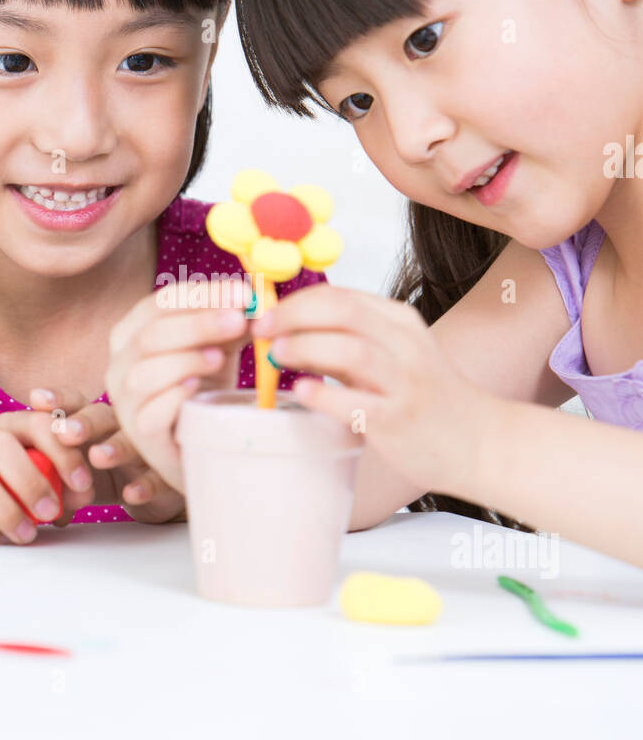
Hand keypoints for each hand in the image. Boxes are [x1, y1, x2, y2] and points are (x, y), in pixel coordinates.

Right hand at [0, 403, 100, 544]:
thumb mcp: (27, 473)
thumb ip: (59, 480)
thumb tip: (83, 494)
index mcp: (4, 425)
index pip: (36, 423)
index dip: (63, 451)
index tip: (83, 483)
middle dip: (30, 480)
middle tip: (51, 512)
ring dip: (6, 510)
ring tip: (27, 534)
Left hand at [27, 387, 185, 523]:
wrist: (155, 493)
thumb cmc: (110, 475)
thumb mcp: (80, 473)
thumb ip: (56, 479)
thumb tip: (27, 496)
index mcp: (97, 421)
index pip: (76, 403)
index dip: (59, 400)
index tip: (36, 399)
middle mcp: (123, 427)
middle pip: (104, 416)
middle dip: (83, 422)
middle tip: (63, 432)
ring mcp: (148, 449)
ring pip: (134, 443)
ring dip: (115, 448)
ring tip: (98, 457)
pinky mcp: (168, 475)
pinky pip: (158, 477)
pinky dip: (145, 485)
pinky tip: (131, 493)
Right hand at [104, 277, 252, 492]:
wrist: (198, 441)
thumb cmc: (202, 388)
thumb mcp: (218, 348)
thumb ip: (231, 325)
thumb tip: (255, 302)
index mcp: (133, 332)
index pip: (160, 303)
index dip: (201, 295)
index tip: (243, 294)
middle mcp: (120, 363)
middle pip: (152, 334)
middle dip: (198, 323)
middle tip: (239, 320)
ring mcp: (125, 401)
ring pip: (144, 373)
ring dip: (185, 360)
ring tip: (219, 358)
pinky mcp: (140, 435)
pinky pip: (150, 413)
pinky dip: (174, 397)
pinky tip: (197, 389)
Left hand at [251, 282, 493, 494]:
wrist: (479, 443)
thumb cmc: (427, 398)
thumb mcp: (394, 355)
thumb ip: (348, 342)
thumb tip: (287, 330)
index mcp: (399, 322)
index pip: (340, 297)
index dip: (295, 301)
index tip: (265, 314)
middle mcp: (405, 344)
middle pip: (342, 312)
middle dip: (293, 315)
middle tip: (260, 330)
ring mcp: (405, 383)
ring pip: (350, 350)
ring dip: (304, 348)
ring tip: (276, 356)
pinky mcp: (399, 420)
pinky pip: (355, 402)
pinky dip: (323, 394)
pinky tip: (301, 393)